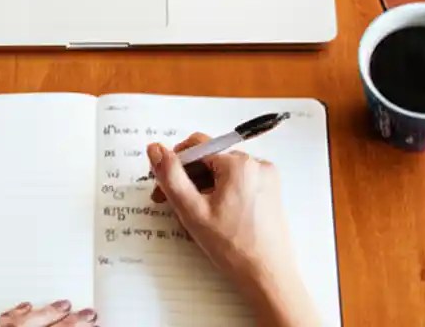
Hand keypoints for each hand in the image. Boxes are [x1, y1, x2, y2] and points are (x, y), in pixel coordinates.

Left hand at [0, 301, 96, 325]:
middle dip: (72, 318)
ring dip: (48, 311)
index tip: (94, 322)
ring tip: (64, 304)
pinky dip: (17, 312)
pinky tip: (24, 306)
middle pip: (50, 321)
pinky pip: (4, 319)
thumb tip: (73, 326)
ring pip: (29, 317)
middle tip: (88, 313)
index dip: (81, 325)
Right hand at [147, 135, 319, 326]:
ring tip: (194, 214)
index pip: (196, 148)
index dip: (174, 166)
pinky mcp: (270, 191)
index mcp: (239, 164)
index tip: (162, 187)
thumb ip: (171, 176)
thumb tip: (155, 149)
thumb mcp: (193, 211)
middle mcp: (257, 164)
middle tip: (172, 204)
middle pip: (210, 159)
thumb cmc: (234, 248)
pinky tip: (214, 216)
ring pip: (223, 172)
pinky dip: (221, 193)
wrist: (268, 276)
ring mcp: (266, 178)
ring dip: (203, 187)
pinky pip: (238, 182)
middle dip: (188, 179)